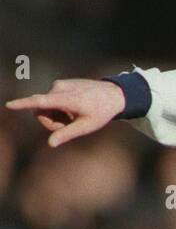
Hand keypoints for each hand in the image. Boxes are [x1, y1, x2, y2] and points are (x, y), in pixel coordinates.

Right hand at [5, 78, 125, 147]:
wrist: (113, 94)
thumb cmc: (101, 112)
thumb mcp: (86, 126)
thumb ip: (67, 134)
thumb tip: (50, 144)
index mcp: (66, 99)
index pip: (40, 102)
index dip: (23, 104)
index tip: (9, 105)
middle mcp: (58, 88)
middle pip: (41, 111)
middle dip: (51, 122)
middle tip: (69, 126)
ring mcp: (58, 85)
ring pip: (46, 106)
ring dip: (56, 116)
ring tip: (74, 117)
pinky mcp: (60, 84)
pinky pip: (52, 100)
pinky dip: (59, 108)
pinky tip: (74, 109)